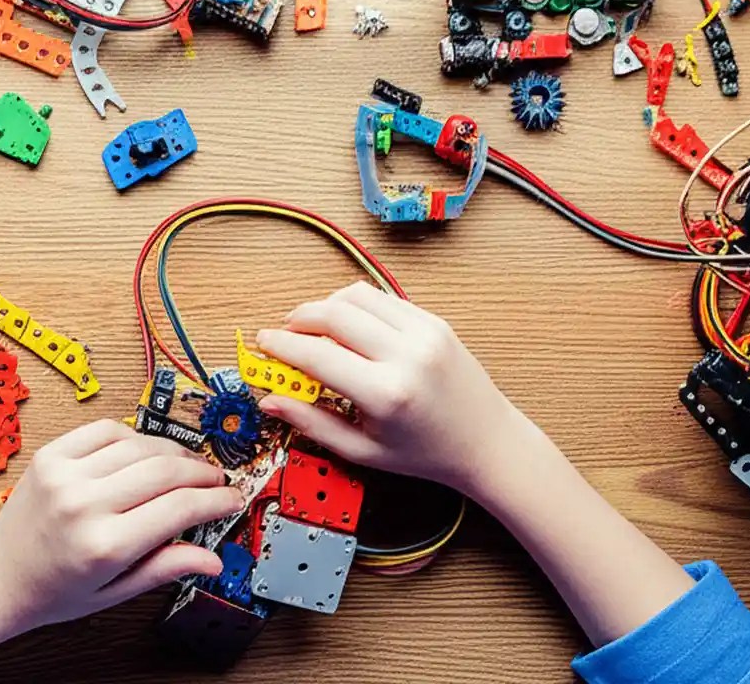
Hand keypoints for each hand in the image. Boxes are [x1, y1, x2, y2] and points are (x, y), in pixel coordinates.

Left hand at [0, 420, 243, 628]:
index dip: (215, 500)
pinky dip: (134, 437)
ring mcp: (65, 475)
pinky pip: (106, 430)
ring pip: (141, 445)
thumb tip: (212, 559)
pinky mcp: (51, 455)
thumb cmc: (54, 590)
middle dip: (201, 473)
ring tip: (186, 466)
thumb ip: (166, 568)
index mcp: (105, 545)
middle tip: (215, 481)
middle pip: (166, 471)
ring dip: (173, 453)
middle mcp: (84, 505)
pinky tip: (145, 452)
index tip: (231, 499)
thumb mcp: (116, 591)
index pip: (180, 509)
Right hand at [255, 282, 545, 504]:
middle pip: (333, 313)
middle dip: (298, 318)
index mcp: (386, 394)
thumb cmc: (425, 453)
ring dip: (326, 305)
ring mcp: (425, 332)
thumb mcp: (362, 450)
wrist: (486, 442)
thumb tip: (269, 401)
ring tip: (313, 328)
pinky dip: (356, 306)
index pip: (317, 355)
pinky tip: (347, 327)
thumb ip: (312, 423)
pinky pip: (383, 299)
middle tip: (284, 333)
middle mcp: (407, 355)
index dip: (281, 346)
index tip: (263, 343)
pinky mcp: (435, 322)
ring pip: (356, 295)